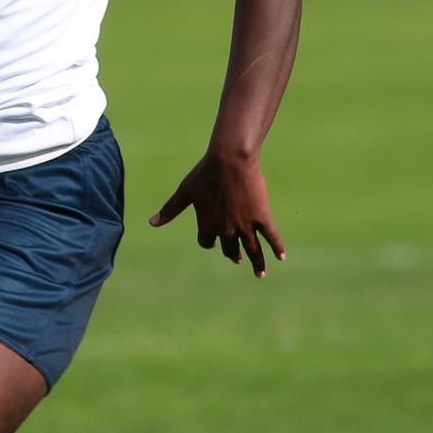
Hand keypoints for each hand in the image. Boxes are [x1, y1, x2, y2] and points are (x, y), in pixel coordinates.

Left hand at [149, 150, 284, 277]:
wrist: (229, 159)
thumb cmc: (205, 172)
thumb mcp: (185, 191)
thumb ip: (170, 209)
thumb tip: (151, 223)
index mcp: (207, 224)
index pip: (206, 241)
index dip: (209, 242)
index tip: (212, 243)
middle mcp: (226, 229)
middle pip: (229, 248)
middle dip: (232, 254)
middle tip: (237, 258)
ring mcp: (245, 224)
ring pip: (252, 249)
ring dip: (256, 262)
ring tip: (259, 273)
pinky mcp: (261, 216)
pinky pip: (271, 237)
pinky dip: (276, 248)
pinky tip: (281, 257)